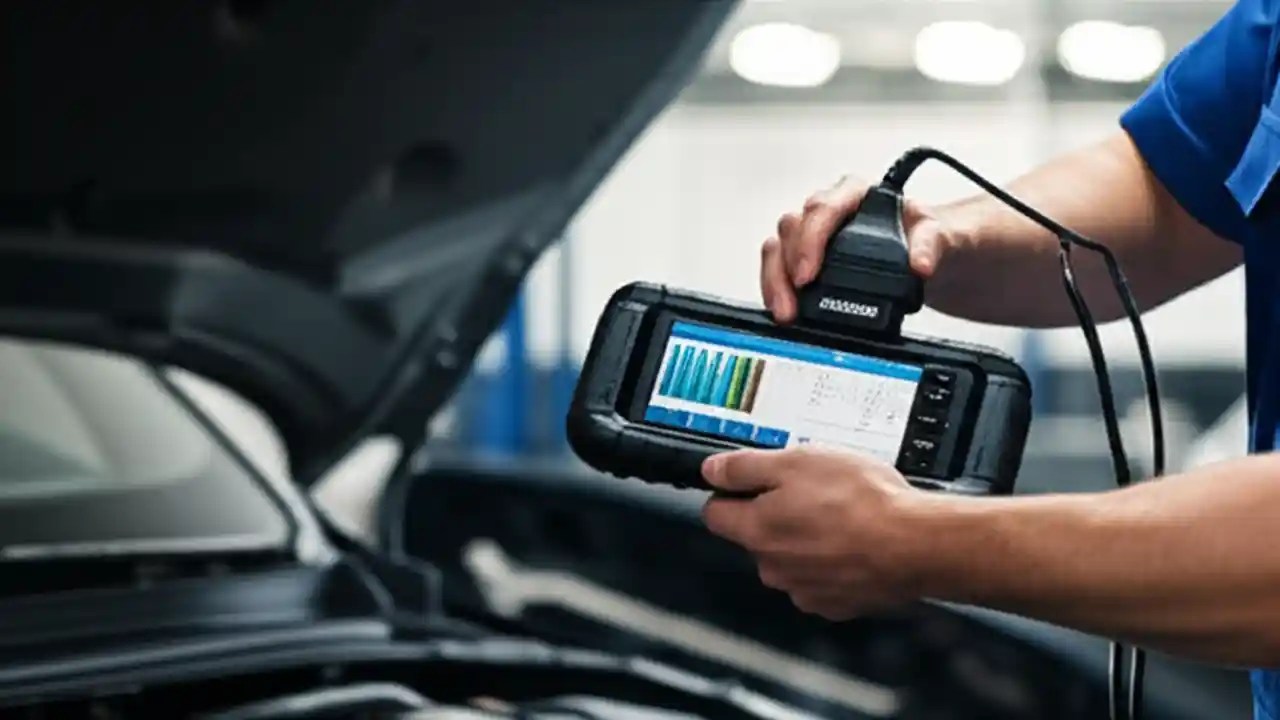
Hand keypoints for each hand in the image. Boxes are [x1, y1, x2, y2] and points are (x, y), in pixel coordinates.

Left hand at [701, 445, 929, 620]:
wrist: (915, 545)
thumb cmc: (861, 501)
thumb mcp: (796, 461)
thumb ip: (745, 467)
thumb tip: (712, 470)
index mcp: (756, 531)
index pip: (716, 513)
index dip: (732, 491)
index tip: (754, 479)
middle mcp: (773, 567)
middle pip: (757, 535)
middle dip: (776, 512)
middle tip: (814, 490)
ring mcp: (804, 589)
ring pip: (791, 557)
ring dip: (808, 536)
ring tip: (843, 514)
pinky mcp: (836, 603)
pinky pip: (822, 577)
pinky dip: (833, 560)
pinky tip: (856, 541)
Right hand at [761, 176, 960, 322]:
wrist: (926, 258)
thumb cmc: (928, 236)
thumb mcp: (941, 234)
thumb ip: (932, 243)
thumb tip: (919, 263)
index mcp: (856, 194)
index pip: (822, 208)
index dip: (809, 240)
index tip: (808, 273)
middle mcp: (829, 211)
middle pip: (791, 228)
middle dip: (786, 268)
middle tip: (794, 301)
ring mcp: (814, 235)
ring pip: (778, 248)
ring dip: (775, 281)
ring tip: (786, 313)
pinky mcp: (807, 259)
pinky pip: (779, 268)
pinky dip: (776, 289)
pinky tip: (784, 311)